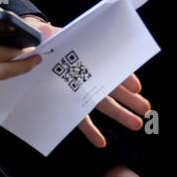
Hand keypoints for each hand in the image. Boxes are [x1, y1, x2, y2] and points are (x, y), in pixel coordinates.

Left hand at [23, 17, 151, 148]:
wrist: (31, 53)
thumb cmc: (44, 44)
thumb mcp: (48, 35)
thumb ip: (50, 36)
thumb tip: (46, 35)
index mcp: (88, 57)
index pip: (109, 66)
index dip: (123, 77)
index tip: (135, 87)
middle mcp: (88, 75)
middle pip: (112, 88)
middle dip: (130, 99)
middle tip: (145, 109)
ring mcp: (81, 91)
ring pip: (104, 104)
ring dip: (120, 114)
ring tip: (137, 124)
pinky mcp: (69, 105)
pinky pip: (81, 120)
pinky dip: (91, 131)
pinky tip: (101, 142)